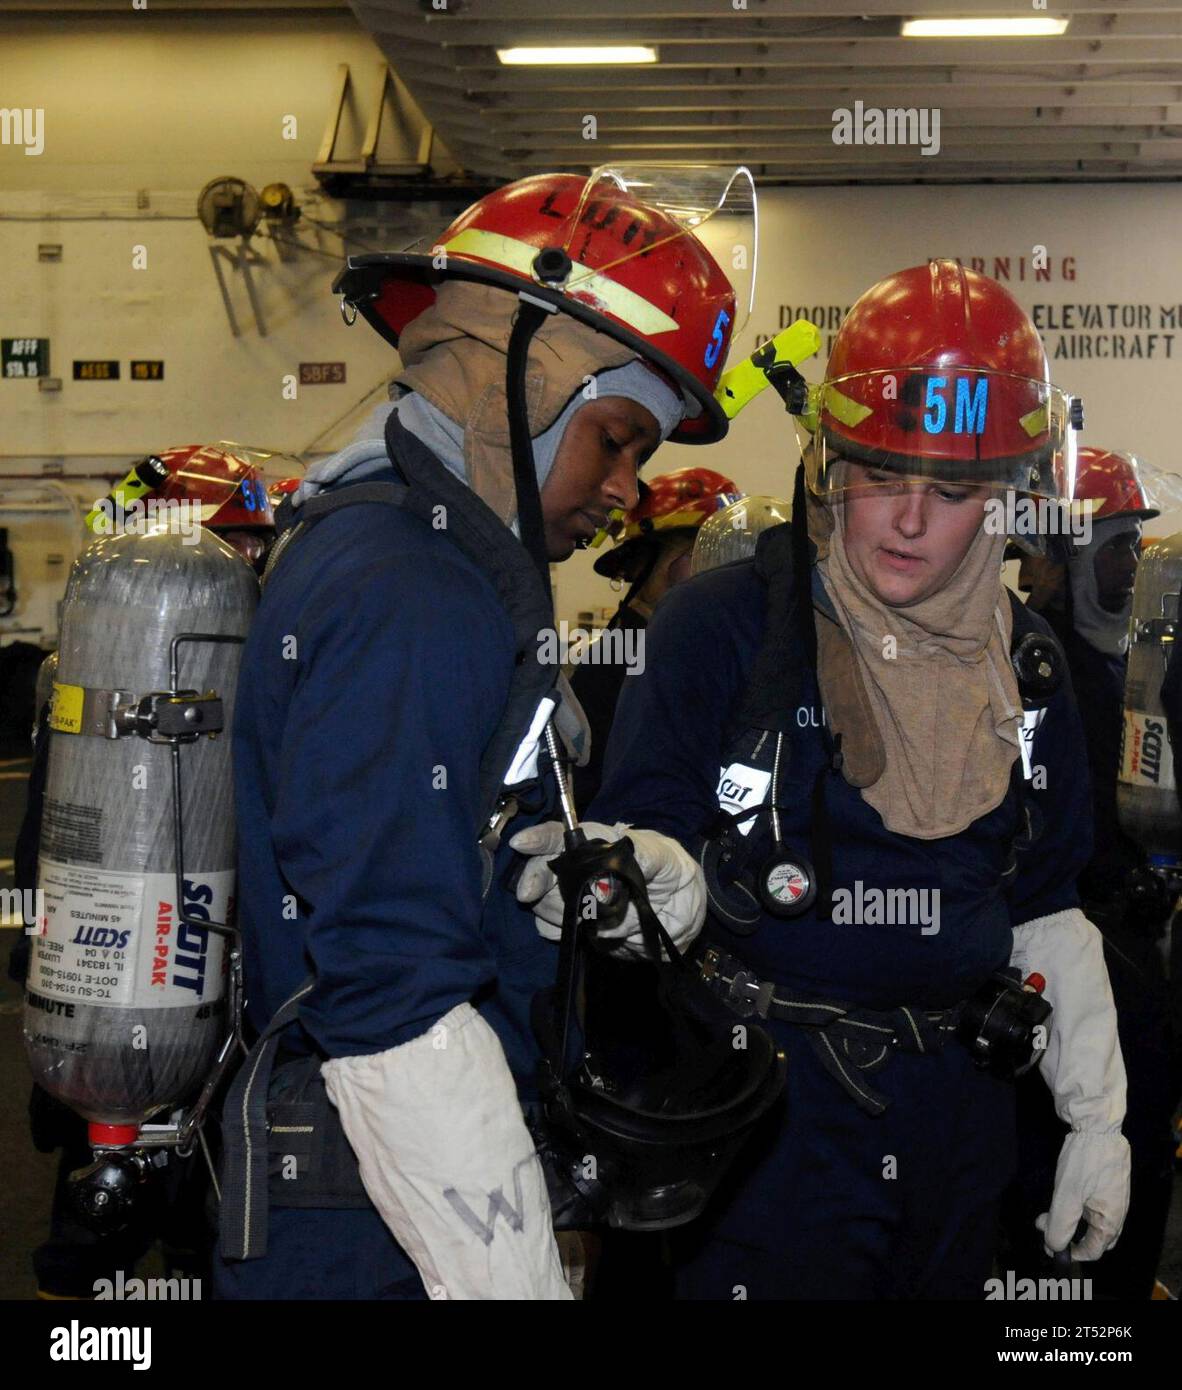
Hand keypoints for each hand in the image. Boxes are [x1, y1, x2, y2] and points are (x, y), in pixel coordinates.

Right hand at [509, 820, 705, 959]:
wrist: (683, 915)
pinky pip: (553, 928)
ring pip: (543, 901)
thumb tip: (613, 870)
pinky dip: (558, 930)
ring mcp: (577, 897)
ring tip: (586, 915)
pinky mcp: (579, 925)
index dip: (540, 838)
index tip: (521, 844)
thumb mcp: (669, 860)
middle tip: (533, 893)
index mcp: (600, 845)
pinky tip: (578, 928)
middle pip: (543, 870)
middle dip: (536, 881)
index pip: (562, 835)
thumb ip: (645, 859)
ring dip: (555, 910)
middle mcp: (581, 869)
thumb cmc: (675, 874)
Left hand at [1037, 1129, 1130, 1261]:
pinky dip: (1074, 1206)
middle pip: (1092, 1237)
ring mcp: (1111, 1197)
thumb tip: (1053, 1245)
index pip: (1093, 1250)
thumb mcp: (1068, 1196)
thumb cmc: (1085, 1162)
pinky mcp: (1105, 1183)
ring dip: (1067, 1219)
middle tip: (1045, 1227)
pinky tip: (1060, 1197)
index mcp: (1111, 1221)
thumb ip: (1060, 1224)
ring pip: (1088, 1219)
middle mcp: (1115, 1212)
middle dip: (1068, 1236)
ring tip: (1045, 1212)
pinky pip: (1090, 1203)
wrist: (1098, 1126)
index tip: (1050, 1246)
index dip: (1071, 1252)